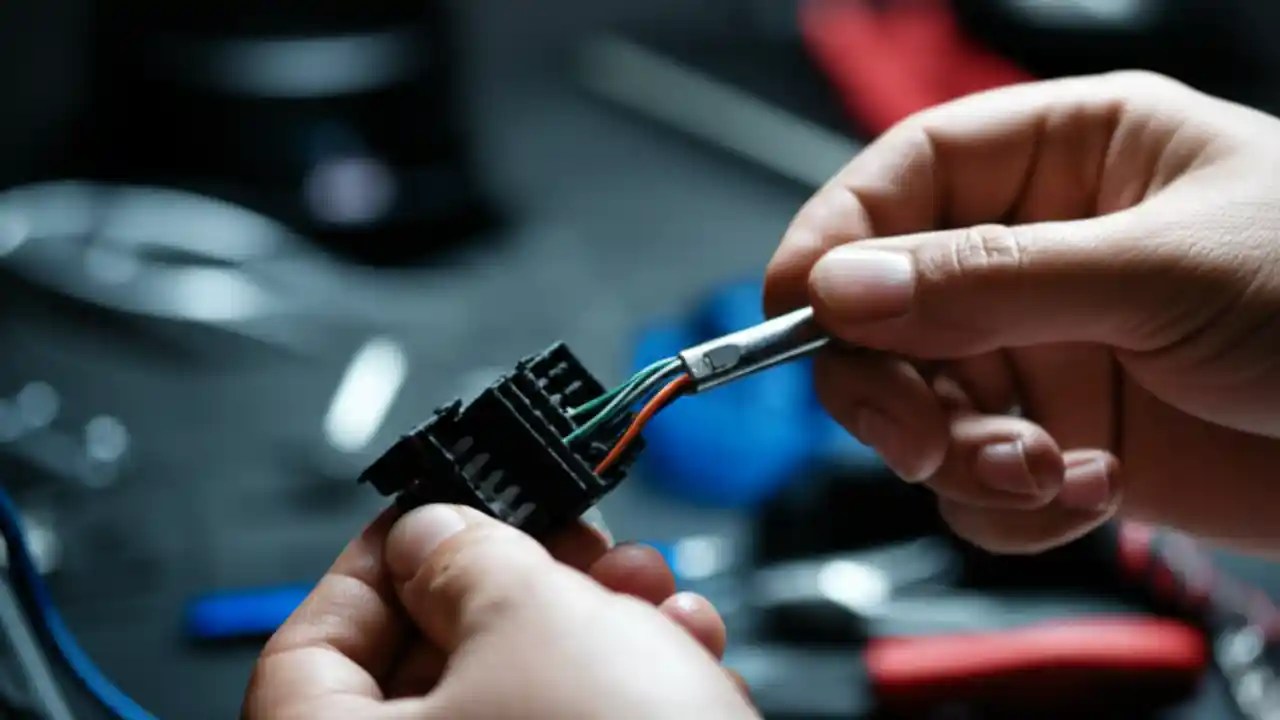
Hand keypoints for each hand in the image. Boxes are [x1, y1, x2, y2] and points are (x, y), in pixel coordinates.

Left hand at [243, 506, 754, 718]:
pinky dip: (621, 690)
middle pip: (429, 672)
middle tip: (562, 541)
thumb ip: (462, 556)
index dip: (372, 567)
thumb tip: (433, 533)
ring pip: (518, 702)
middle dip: (515, 587)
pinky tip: (678, 650)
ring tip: (644, 590)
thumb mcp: (530, 618)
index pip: (308, 653)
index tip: (430, 520)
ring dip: (589, 628)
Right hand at [765, 71, 1279, 553]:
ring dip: (961, 458)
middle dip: (887, 384)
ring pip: (916, 410)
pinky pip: (971, 483)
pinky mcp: (1060, 443)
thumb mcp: (1165, 271)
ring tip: (1049, 470)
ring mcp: (1044, 355)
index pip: (897, 184)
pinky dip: (1011, 507)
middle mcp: (1034, 258)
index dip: (833, 242)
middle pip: (881, 311)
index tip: (797, 312)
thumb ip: (990, 280)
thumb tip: (843, 288)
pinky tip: (1092, 493)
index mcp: (1063, 163)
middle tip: (917, 435)